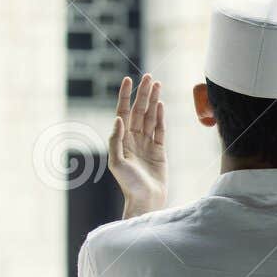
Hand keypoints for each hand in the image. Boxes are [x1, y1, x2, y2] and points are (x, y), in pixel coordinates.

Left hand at [109, 74, 167, 217]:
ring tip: (157, 85)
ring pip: (150, 116)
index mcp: (121, 140)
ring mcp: (146, 143)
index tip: (128, 80)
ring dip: (153, 100)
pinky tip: (161, 104)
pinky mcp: (159, 150)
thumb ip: (115, 140)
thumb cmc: (129, 184)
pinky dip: (160, 116)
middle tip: (149, 77)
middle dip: (143, 93)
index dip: (125, 96)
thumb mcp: (116, 162)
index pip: (123, 112)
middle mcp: (133, 139)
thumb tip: (119, 118)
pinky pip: (160, 129)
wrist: (146, 200)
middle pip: (138, 110)